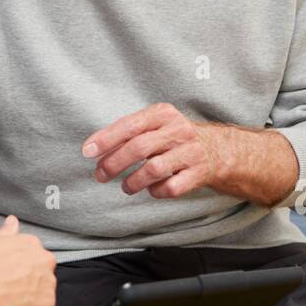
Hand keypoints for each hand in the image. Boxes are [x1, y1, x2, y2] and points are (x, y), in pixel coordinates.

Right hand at [0, 215, 56, 305]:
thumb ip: (7, 232)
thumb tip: (12, 220)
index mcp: (32, 243)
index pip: (33, 253)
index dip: (21, 265)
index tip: (11, 272)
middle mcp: (45, 260)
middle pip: (42, 270)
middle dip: (31, 278)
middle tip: (11, 286)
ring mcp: (49, 282)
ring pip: (44, 290)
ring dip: (33, 295)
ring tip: (12, 299)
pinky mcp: (48, 304)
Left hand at [82, 103, 219, 198]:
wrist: (217, 150)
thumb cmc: (173, 137)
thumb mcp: (154, 124)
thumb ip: (126, 132)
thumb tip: (93, 149)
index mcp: (163, 114)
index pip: (130, 125)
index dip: (107, 139)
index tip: (88, 151)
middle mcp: (178, 130)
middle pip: (139, 147)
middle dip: (114, 163)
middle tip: (100, 175)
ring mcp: (190, 152)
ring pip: (153, 169)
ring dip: (133, 181)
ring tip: (126, 186)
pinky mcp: (198, 174)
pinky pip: (171, 187)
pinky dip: (155, 191)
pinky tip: (151, 189)